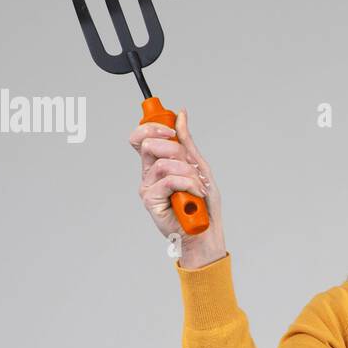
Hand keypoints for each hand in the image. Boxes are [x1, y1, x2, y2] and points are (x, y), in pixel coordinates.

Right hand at [129, 109, 225, 265]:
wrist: (206, 232)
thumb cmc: (204, 203)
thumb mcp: (199, 167)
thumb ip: (187, 142)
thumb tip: (180, 115)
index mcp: (157, 163)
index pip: (141, 138)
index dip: (151, 128)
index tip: (169, 130)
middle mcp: (149, 174)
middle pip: (149, 145)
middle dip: (176, 150)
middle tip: (191, 165)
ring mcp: (148, 187)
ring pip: (163, 163)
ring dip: (188, 172)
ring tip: (198, 187)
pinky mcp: (150, 200)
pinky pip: (168, 180)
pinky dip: (188, 184)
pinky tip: (195, 195)